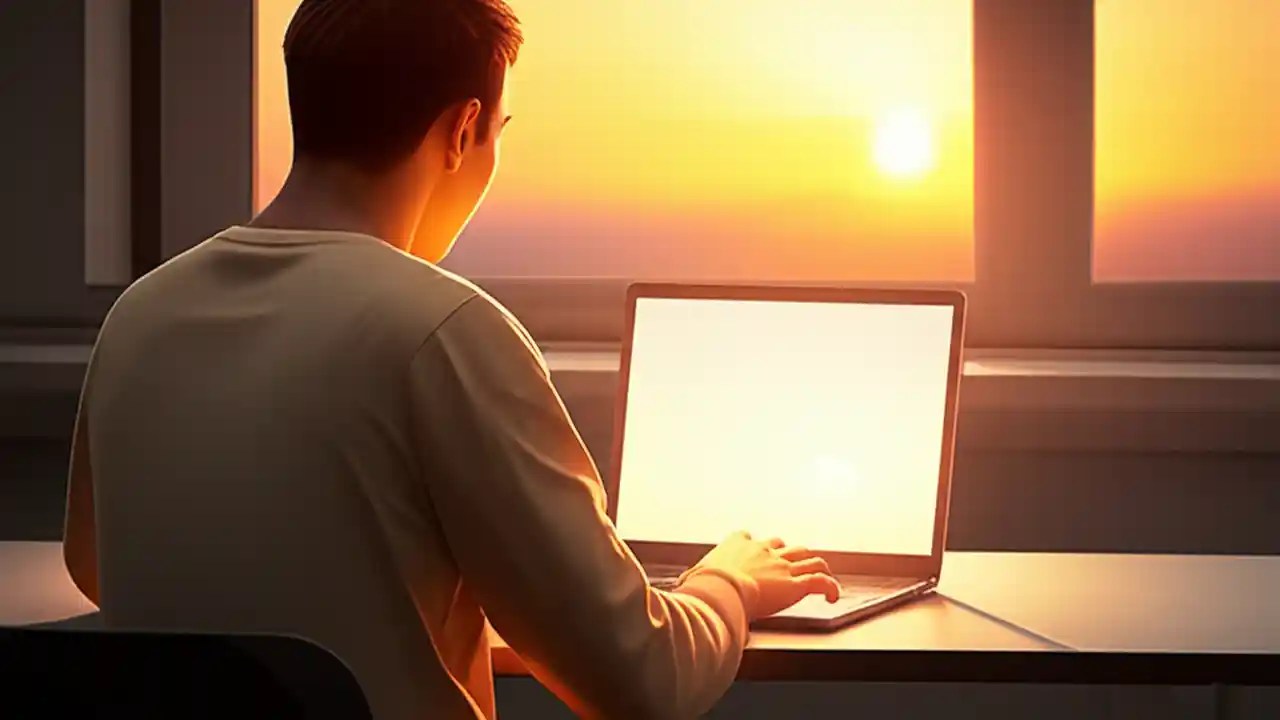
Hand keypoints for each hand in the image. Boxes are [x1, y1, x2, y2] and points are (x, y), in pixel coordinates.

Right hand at [684, 531, 839, 618]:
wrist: (723, 588)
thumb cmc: (705, 584)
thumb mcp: (692, 576)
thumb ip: (689, 579)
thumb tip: (676, 587)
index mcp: (737, 544)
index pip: (748, 537)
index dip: (753, 544)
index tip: (754, 550)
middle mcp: (763, 550)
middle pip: (782, 544)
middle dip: (786, 553)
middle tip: (790, 564)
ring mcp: (782, 565)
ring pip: (808, 558)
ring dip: (816, 565)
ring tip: (820, 573)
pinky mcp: (797, 583)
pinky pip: (822, 582)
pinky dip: (831, 587)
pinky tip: (833, 597)